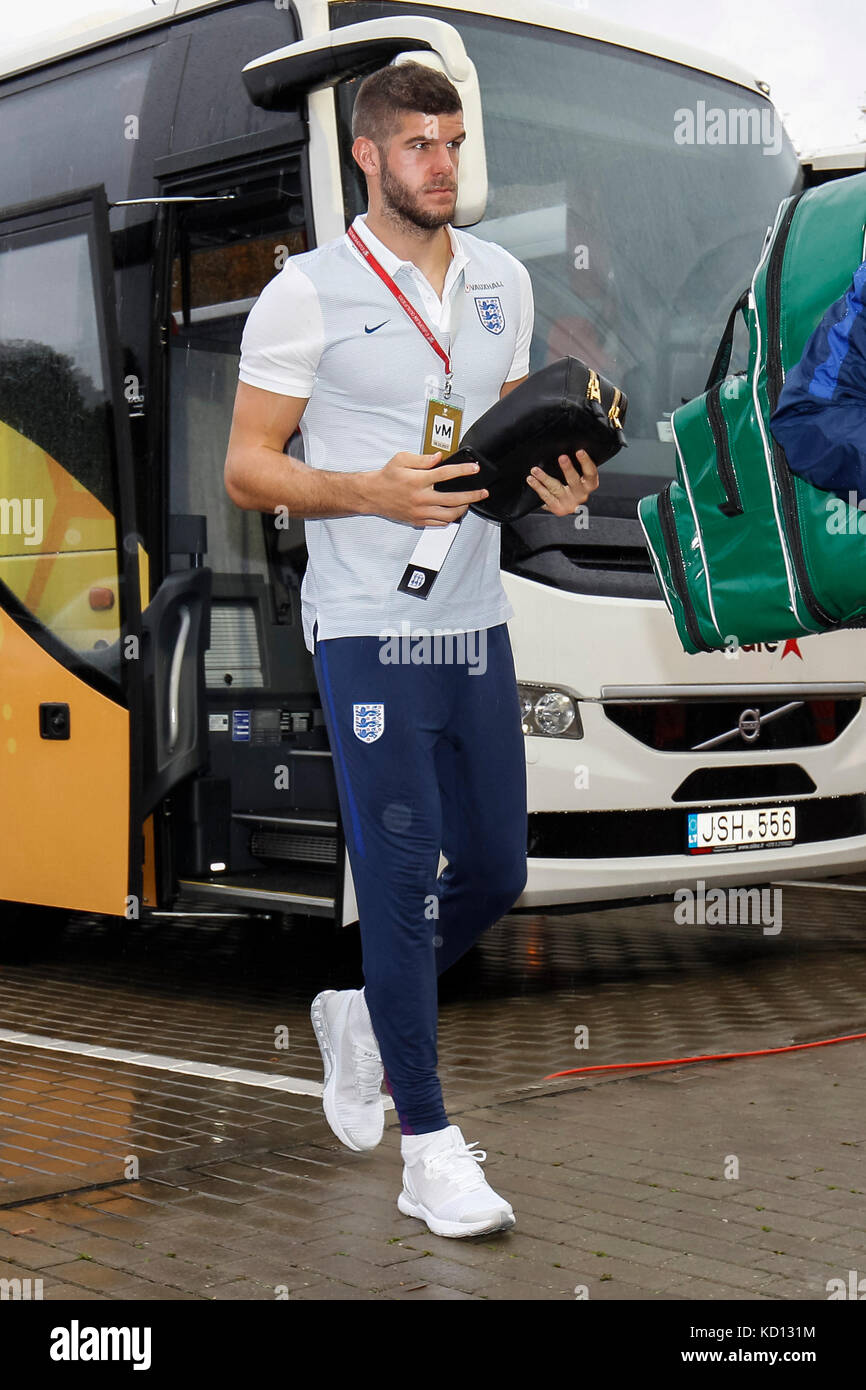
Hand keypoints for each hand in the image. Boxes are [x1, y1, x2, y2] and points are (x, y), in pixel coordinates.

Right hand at [366, 450, 488, 526]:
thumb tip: (438, 458)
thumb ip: (422, 459)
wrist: (371, 495)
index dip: (464, 470)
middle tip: (482, 492)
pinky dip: (449, 519)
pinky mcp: (417, 520)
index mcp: (418, 480)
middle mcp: (421, 498)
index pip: (447, 474)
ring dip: (463, 509)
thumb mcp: (401, 459)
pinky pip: (439, 524)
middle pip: (454, 499)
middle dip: (472, 495)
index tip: (474, 469)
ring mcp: (420, 512)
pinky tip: (453, 513)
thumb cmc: (386, 477)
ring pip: (449, 515)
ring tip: (469, 503)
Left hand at [526, 449, 599, 515]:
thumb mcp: (580, 477)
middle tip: (562, 457)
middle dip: (568, 469)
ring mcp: (569, 503)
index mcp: (589, 485)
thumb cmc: (574, 488)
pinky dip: (537, 487)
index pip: (590, 473)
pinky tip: (531, 480)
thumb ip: (576, 466)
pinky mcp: (557, 508)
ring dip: (544, 478)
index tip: (580, 451)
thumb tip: (566, 448)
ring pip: (556, 488)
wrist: (570, 506)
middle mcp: (581, 495)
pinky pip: (546, 497)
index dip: (586, 462)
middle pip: (574, 481)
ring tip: (535, 470)